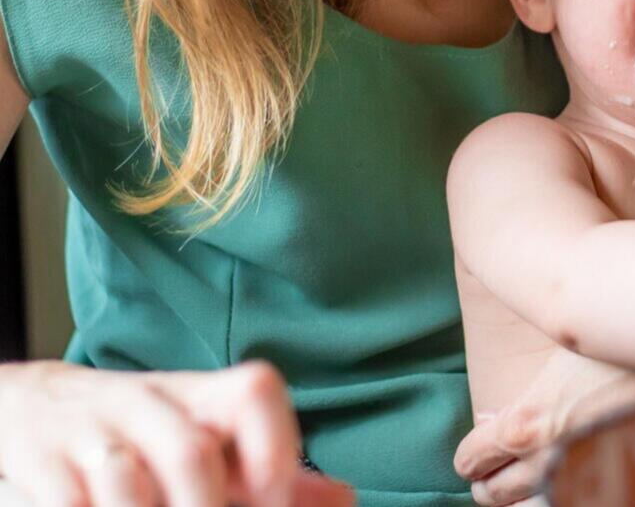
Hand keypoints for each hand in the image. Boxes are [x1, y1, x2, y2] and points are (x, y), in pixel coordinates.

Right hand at [0, 360, 354, 506]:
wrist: (38, 403)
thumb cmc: (146, 431)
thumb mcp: (208, 439)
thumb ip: (267, 469)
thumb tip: (343, 499)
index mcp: (202, 398)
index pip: (254, 391)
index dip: (275, 445)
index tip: (276, 494)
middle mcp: (152, 406)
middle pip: (191, 454)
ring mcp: (96, 435)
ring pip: (126, 484)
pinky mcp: (44, 466)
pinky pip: (68, 504)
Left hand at [454, 347, 634, 506]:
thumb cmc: (619, 342)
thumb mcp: (563, 349)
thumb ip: (527, 390)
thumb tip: (491, 415)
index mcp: (529, 423)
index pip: (475, 457)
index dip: (469, 454)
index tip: (473, 450)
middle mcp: (549, 460)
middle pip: (494, 495)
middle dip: (487, 482)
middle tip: (489, 471)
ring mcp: (580, 476)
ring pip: (529, 506)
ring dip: (518, 492)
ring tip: (521, 478)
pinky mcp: (613, 482)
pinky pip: (568, 499)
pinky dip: (557, 492)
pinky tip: (567, 473)